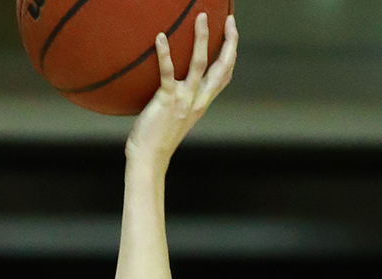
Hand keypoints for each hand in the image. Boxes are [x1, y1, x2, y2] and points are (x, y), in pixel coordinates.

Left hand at [125, 12, 237, 175]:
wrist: (149, 158)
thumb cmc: (157, 139)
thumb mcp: (175, 117)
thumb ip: (179, 100)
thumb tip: (172, 85)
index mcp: (202, 103)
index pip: (224, 75)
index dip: (231, 53)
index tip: (232, 33)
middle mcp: (198, 100)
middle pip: (222, 67)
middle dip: (229, 41)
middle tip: (229, 20)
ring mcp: (184, 100)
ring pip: (199, 64)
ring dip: (202, 38)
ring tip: (201, 18)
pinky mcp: (167, 100)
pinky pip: (168, 73)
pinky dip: (165, 54)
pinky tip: (160, 37)